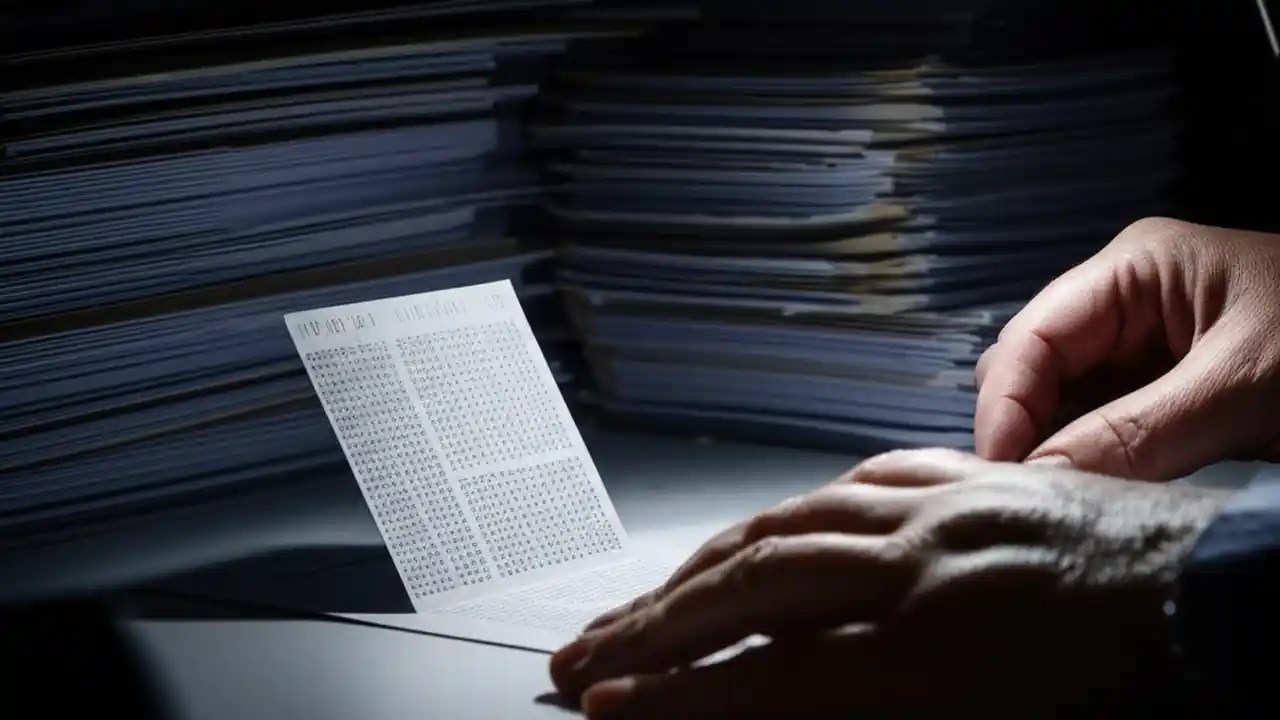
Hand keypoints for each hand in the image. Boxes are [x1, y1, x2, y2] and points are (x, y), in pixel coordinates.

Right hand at [549, 449, 1226, 718]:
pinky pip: (856, 483)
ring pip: (785, 524)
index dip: (674, 694)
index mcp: (941, 646)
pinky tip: (757, 532)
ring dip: (696, 565)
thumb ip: (879, 717)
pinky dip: (792, 514)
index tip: (605, 704)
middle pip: (751, 587)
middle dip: (650, 627)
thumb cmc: (1147, 683)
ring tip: (635, 600)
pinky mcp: (967, 480)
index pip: (767, 675)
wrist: (1238, 590)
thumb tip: (785, 705)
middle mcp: (924, 564)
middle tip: (579, 654)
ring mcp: (942, 510)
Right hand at [975, 217, 1279, 479]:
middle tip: (1026, 494)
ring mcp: (1143, 346)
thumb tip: (1040, 479)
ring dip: (1051, 446)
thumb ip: (1139, 433)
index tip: (999, 475)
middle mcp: (1124, 301)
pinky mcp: (1165, 389)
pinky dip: (1087, 458)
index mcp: (1135, 269)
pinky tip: (1088, 490)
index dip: (1005, 405)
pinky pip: (1100, 424)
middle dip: (1021, 425)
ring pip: (1060, 400)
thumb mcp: (1241, 386)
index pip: (1033, 335)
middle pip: (1032, 365)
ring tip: (1055, 498)